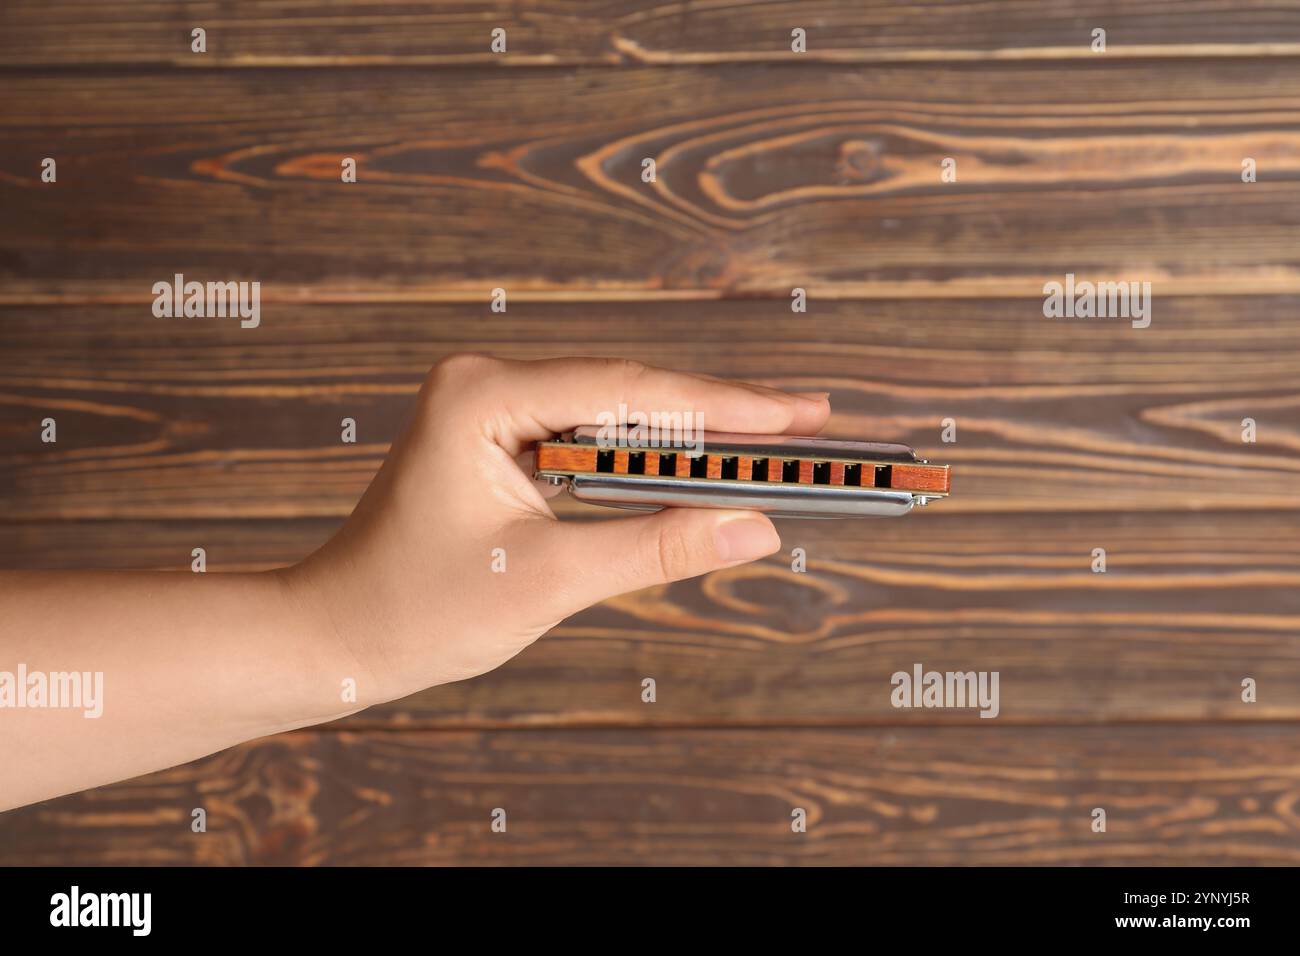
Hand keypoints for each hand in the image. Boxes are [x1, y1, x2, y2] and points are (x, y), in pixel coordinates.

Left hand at [286, 355, 830, 705]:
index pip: (628, 392)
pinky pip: (594, 440)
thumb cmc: (417, 609)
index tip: (795, 416)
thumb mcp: (550, 579)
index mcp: (483, 395)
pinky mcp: (503, 438)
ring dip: (692, 437)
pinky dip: (650, 461)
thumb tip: (755, 528)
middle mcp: (487, 382)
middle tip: (809, 421)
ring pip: (618, 414)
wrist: (338, 634)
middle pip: (630, 393)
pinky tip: (705, 465)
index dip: (722, 408)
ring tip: (776, 441)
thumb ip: (657, 547)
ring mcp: (493, 407)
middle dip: (720, 415)